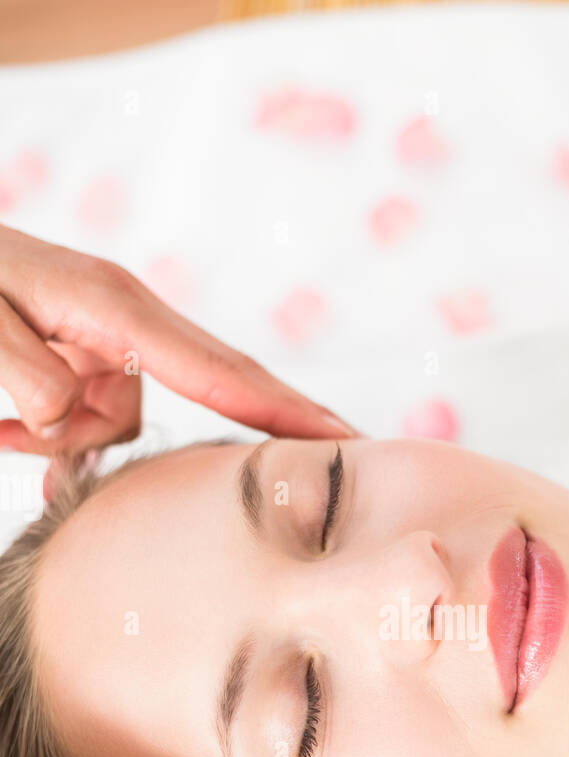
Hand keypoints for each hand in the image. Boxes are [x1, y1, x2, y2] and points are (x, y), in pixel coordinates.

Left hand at [0, 224, 357, 456]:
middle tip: (345, 448)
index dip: (288, 414)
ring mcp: (103, 344)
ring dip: (64, 441)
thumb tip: (74, 423)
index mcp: (117, 308)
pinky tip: (5, 429)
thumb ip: (37, 382)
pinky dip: (46, 436)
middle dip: (255, 426)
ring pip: (118, 425)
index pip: (224, 375)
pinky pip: (82, 422)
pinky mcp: (78, 360)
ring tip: (0, 426)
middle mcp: (124, 324)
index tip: (347, 441)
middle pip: (211, 390)